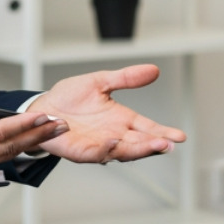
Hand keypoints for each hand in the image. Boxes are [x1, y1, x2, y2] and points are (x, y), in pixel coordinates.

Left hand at [27, 64, 186, 163]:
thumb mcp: (101, 81)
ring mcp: (99, 145)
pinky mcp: (81, 151)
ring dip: (138, 150)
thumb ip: (126, 78)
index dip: (163, 132)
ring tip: (154, 146)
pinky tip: (115, 143)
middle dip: (155, 144)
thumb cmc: (70, 97)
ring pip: (123, 151)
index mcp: (121, 119)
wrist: (43, 107)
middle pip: (140, 143)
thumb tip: (153, 70)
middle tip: (169, 143)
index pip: (147, 128)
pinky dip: (106, 150)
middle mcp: (114, 135)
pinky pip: (97, 153)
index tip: (180, 136)